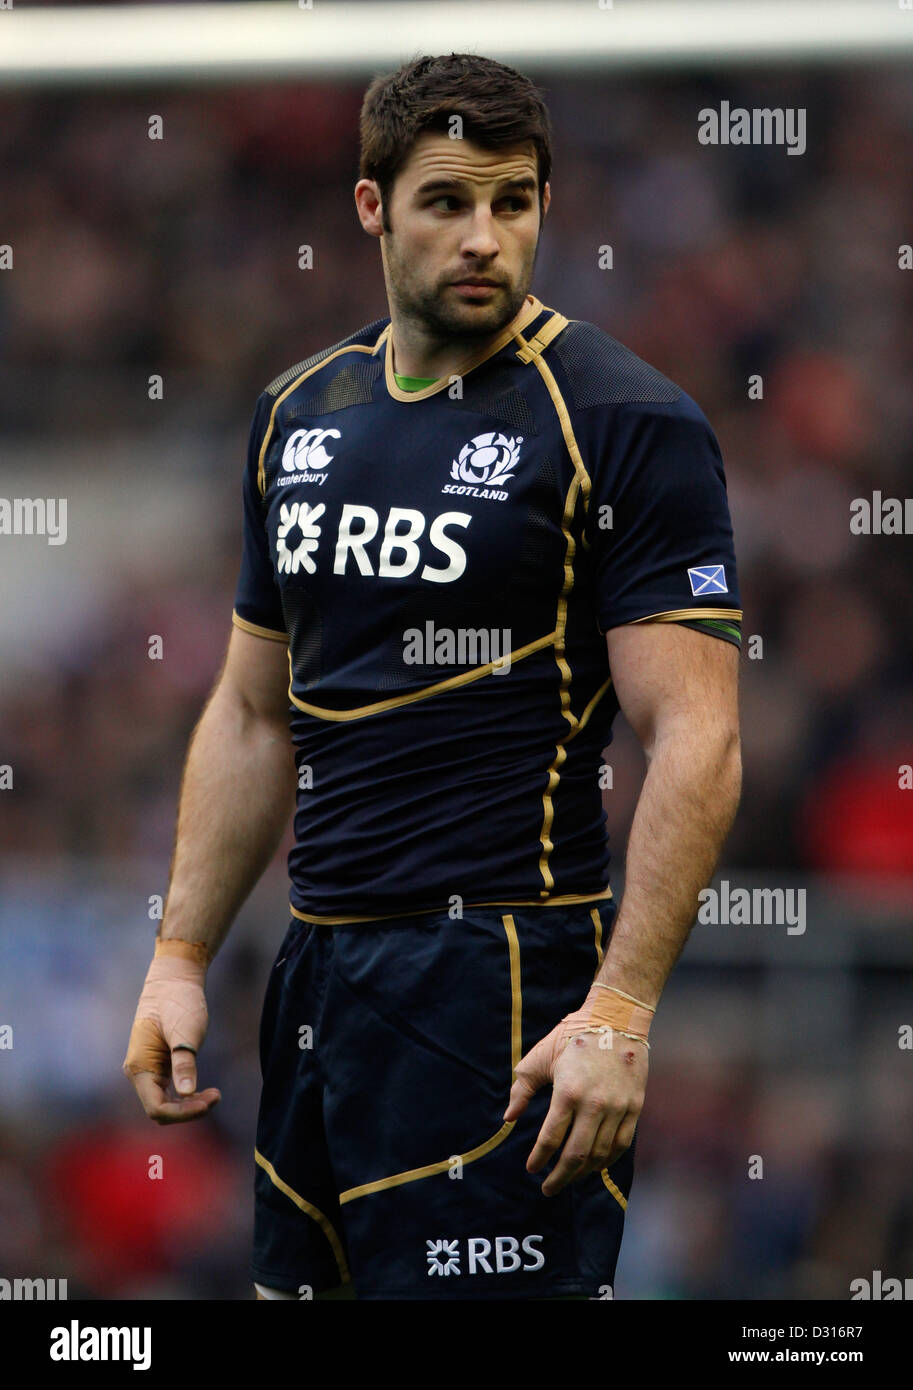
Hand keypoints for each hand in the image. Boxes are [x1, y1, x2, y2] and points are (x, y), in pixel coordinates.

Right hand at [123, 947, 220, 1124]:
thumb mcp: (185, 1030)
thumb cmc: (178, 1001)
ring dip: (188, 1105)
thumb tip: (185, 1092)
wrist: (175, 979)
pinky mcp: (159, 1065)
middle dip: (188, 1110)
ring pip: (166, 1102)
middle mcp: (139, 1072)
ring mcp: (148, 1070)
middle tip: (216, 1095)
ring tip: (214, 1094)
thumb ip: (184, 1061)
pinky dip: (187, 1095)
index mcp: (139, 1067)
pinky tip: (204, 1090)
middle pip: (161, 1109)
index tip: (209, 1100)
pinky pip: (170, 1092)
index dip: (183, 1112)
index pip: (156, 1108)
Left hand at [503, 1023, 646, 1195]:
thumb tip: (508, 1118)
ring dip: (582, 1173)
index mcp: (568, 1092)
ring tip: (569, 1179)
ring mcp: (618, 1107)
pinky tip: (595, 1166)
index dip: (539, 1159)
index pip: (551, 1138)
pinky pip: (621, 1145)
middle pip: (576, 1155)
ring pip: (600, 1154)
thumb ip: (522, 1088)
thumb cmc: (572, 1035)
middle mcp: (595, 1104)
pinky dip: (607, 1160)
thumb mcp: (541, 1056)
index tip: (532, 1169)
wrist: (616, 1018)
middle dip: (559, 1177)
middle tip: (548, 1188)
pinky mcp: (635, 1107)